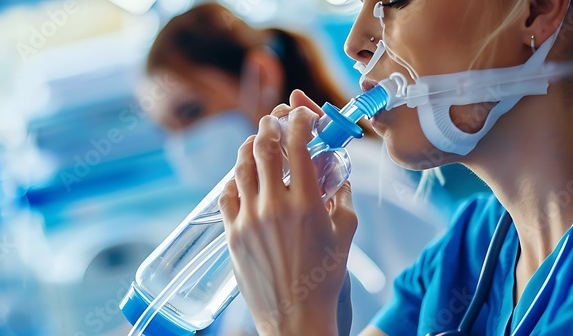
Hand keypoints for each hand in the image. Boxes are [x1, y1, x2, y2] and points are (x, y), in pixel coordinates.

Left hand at [219, 90, 358, 335]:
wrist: (295, 317)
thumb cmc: (324, 280)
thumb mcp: (346, 235)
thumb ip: (345, 199)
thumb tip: (341, 176)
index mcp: (307, 204)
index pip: (299, 145)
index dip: (299, 121)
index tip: (301, 114)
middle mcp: (274, 207)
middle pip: (263, 147)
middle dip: (269, 125)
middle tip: (274, 120)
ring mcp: (249, 220)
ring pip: (241, 167)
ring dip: (248, 147)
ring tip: (256, 141)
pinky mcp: (232, 235)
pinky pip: (226, 196)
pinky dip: (234, 180)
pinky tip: (241, 178)